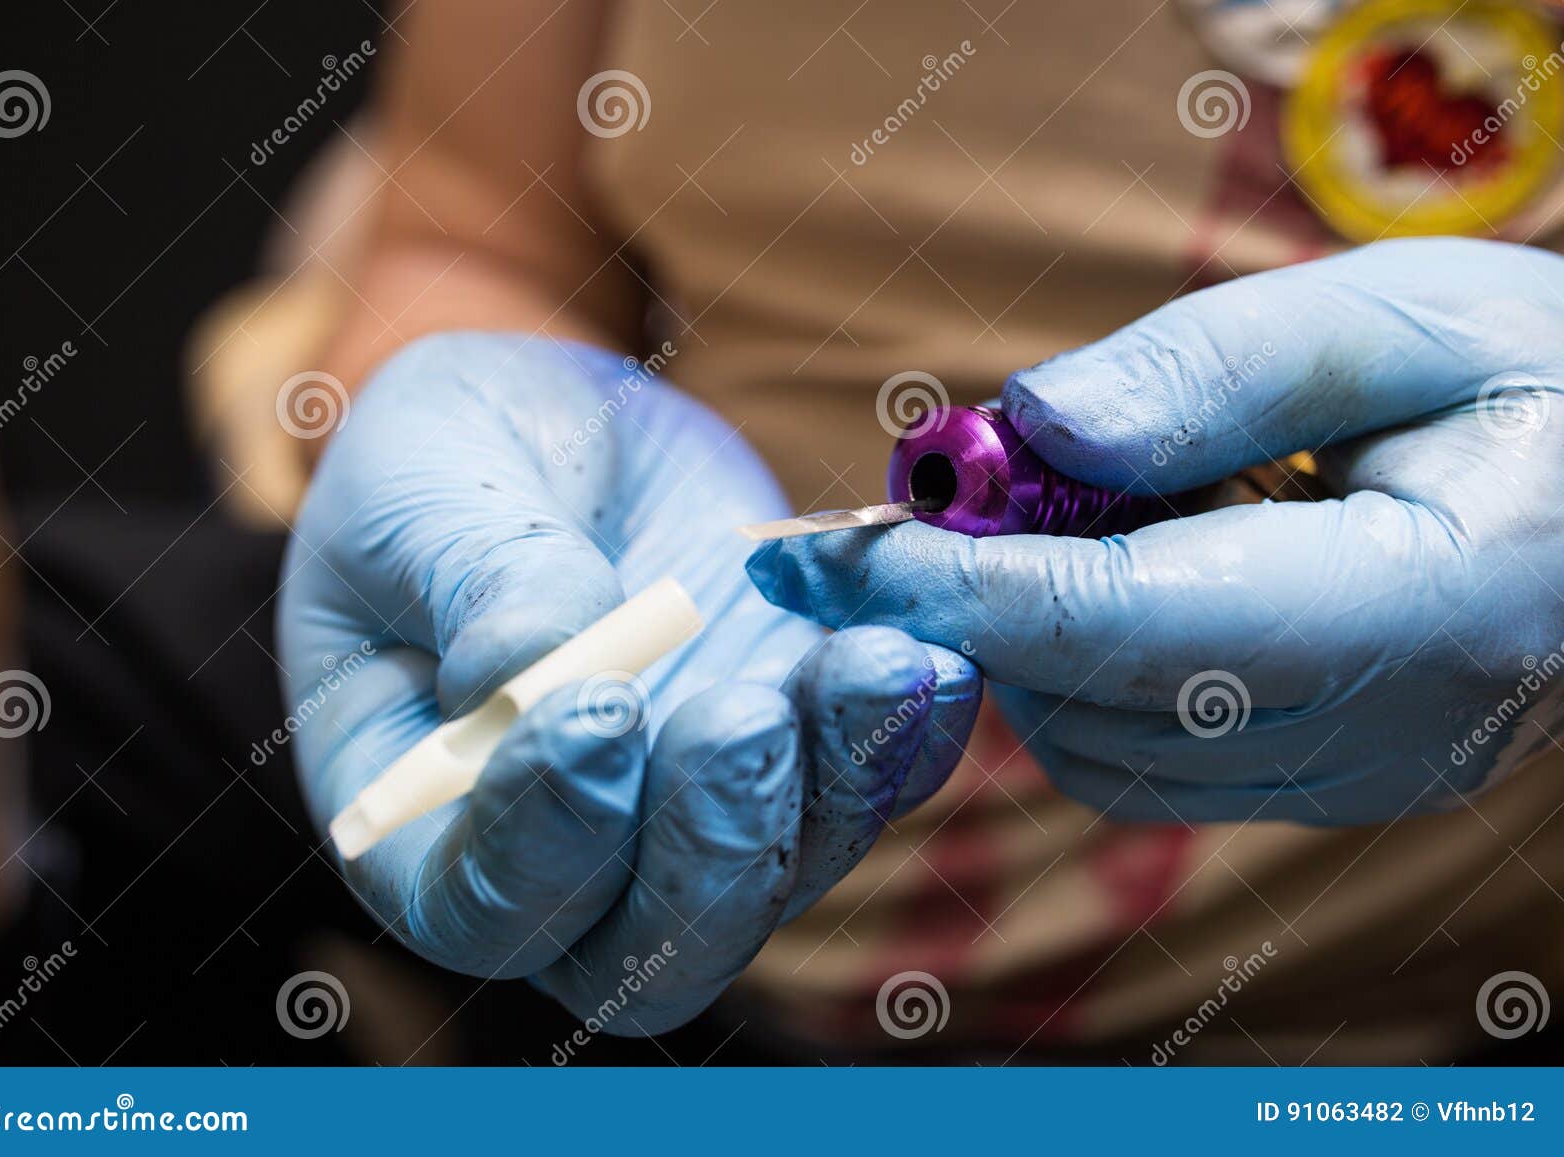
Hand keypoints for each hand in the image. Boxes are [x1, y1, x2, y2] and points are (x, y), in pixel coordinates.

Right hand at [277, 333, 978, 1033]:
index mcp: (427, 821)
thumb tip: (523, 671)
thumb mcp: (426, 492)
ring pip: (782, 873)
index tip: (600, 712)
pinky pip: (867, 784)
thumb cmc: (451, 462)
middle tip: (742, 717)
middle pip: (653, 949)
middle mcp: (572, 855)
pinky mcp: (796, 754)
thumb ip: (471, 583)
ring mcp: (695, 814)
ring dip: (834, 781)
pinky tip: (928, 658)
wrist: (565, 431)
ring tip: (870, 661)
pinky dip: (905, 733)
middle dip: (712, 846)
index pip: (480, 904)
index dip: (545, 840)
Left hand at [748, 238, 1563, 824]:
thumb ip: (1211, 373)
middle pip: (1085, 698)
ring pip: (1093, 745)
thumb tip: (1024, 426)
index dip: (950, 587)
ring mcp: (1348, 779)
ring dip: (1024, 633)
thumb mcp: (1402, 318)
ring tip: (1075, 509)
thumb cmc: (1547, 382)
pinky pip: (1140, 754)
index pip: (1119, 625)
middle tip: (943, 489)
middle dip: (973, 600)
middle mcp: (1374, 734)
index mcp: (1415, 608)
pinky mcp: (1323, 783)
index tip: (817, 552)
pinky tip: (1131, 567)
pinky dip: (1082, 667)